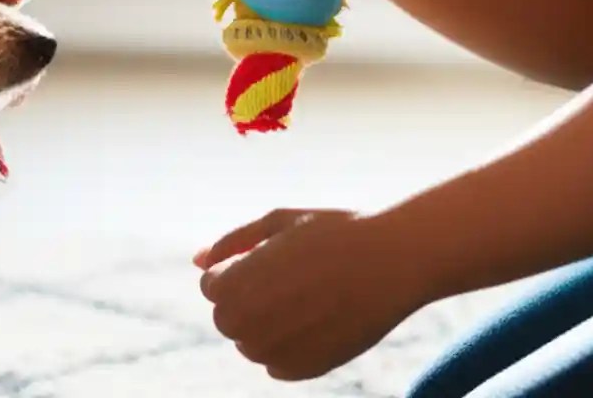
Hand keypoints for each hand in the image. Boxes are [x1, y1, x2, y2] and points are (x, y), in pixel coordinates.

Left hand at [195, 208, 428, 380]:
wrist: (394, 261)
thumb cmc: (335, 233)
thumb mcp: (278, 222)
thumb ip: (232, 242)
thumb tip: (198, 261)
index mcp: (233, 285)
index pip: (211, 286)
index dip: (239, 268)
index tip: (275, 257)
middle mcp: (246, 325)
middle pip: (226, 318)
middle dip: (248, 298)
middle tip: (292, 277)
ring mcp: (274, 352)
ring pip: (250, 343)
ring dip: (268, 324)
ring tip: (309, 296)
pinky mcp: (302, 370)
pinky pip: (276, 364)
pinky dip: (289, 345)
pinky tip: (319, 318)